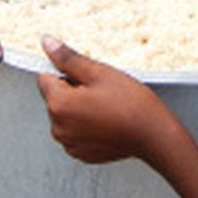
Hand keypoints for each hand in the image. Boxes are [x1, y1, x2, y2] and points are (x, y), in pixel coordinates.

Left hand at [37, 35, 184, 166]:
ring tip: (105, 107)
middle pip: (54, 98)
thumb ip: (68, 58)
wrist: (153, 135)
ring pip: (65, 115)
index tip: (86, 76)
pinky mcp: (81, 153)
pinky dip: (86, 126)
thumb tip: (47, 43)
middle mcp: (58, 128)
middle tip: (100, 91)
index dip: (65, 73)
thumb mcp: (99, 73)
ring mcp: (69, 143)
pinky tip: (106, 121)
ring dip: (78, 109)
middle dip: (72, 91)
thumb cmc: (130, 104)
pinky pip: (75, 132)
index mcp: (59, 105)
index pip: (44, 78)